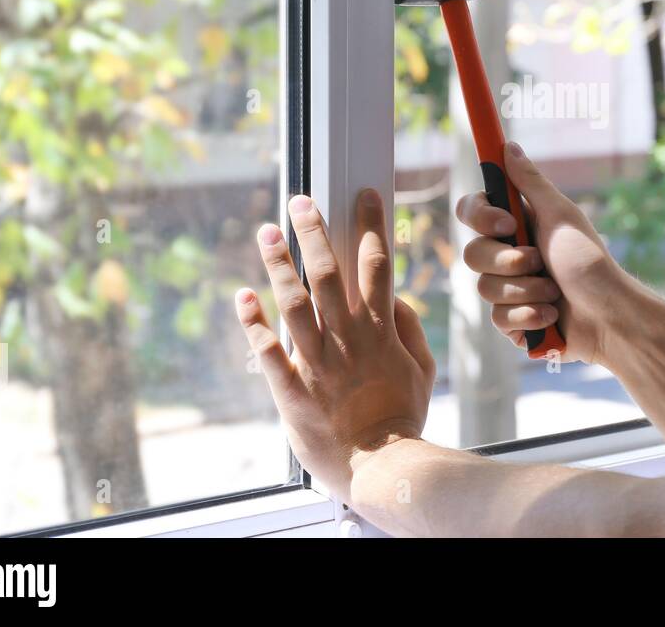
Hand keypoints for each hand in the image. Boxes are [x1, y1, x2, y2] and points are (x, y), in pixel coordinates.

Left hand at [234, 189, 434, 501]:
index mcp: (380, 330)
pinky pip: (266, 351)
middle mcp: (347, 338)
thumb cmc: (404, 417)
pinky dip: (253, 322)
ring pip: (292, 303)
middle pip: (326, 273)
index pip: (376, 265)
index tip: (363, 197)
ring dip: (277, 264)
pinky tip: (242, 296)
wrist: (383, 466)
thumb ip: (409, 329)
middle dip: (312, 232)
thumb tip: (395, 298)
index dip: (370, 226)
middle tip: (300, 202)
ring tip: (265, 232)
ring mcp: (317, 362)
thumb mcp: (423, 368)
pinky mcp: (291, 389)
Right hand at [454, 141, 630, 365]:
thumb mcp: (561, 215)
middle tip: (540, 262)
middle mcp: (508, 254)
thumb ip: (530, 182)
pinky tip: (551, 315)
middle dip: (509, 262)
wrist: (610, 317)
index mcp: (516, 225)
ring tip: (555, 294)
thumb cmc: (590, 261)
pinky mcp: (513, 320)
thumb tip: (508, 145)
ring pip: (484, 288)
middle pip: (472, 253)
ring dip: (526, 291)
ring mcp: (509, 288)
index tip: (508, 224)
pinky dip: (528, 316)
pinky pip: (498, 318)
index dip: (481, 217)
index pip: (472, 211)